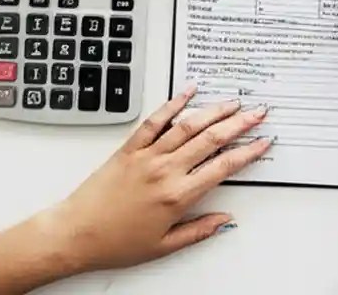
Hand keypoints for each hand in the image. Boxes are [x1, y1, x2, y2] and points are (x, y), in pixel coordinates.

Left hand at [53, 89, 269, 270]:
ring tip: (232, 102)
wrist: (75, 233)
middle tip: (258, 112)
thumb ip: (199, 230)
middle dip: (239, 123)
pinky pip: (155, 121)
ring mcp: (147, 156)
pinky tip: (187, 92)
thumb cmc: (115, 243)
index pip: (223, 167)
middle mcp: (165, 171)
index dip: (248, 151)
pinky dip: (173, 104)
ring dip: (214, 111)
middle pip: (211, 139)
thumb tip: (225, 220)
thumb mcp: (164, 245)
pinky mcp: (129, 148)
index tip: (262, 141)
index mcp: (177, 196)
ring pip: (188, 125)